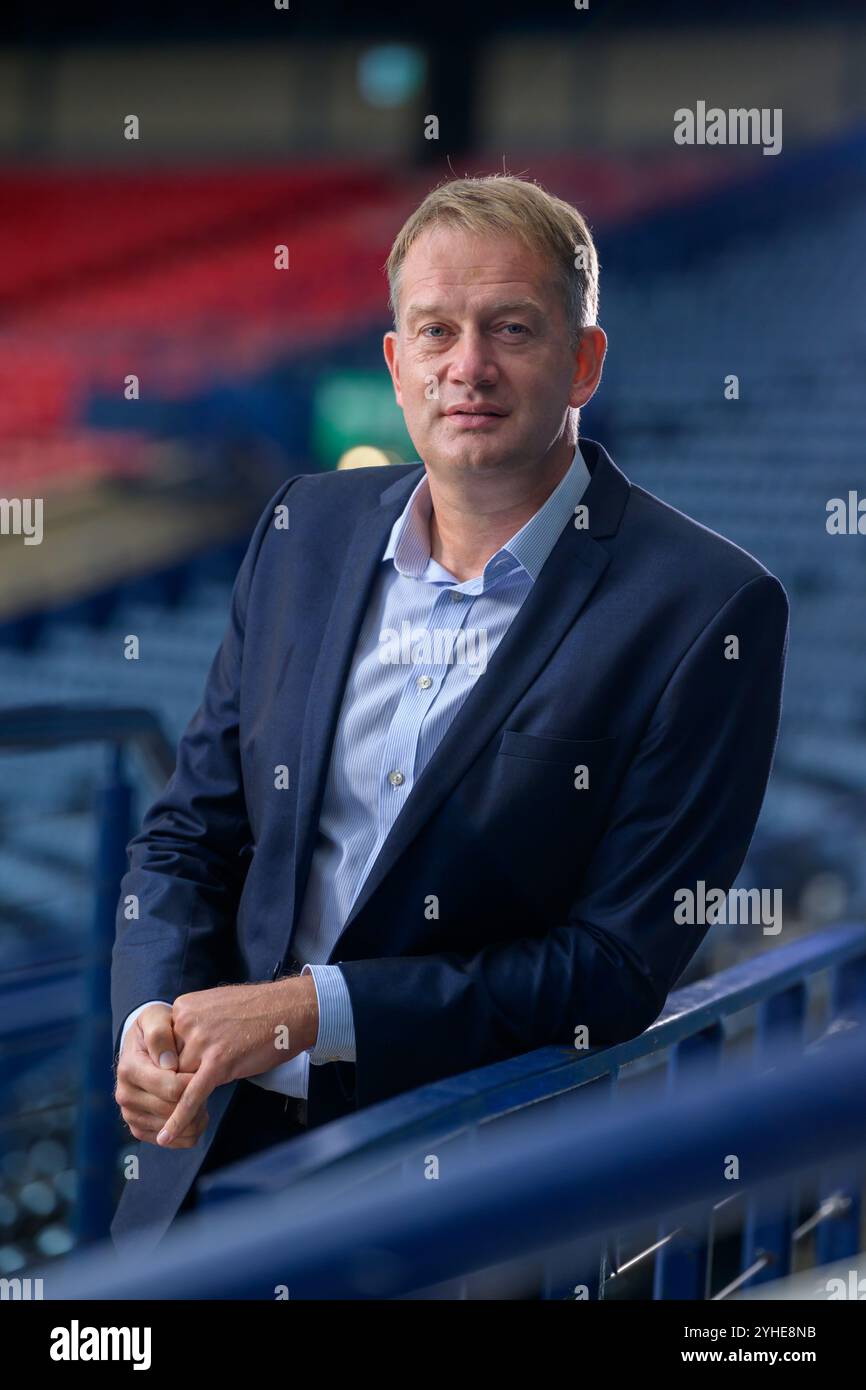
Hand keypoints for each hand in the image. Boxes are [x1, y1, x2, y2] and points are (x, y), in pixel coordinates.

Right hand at [115, 1004, 209, 1148]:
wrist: (144, 1043)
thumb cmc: (155, 1028)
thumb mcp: (156, 1017)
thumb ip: (160, 1034)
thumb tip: (168, 1062)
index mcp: (129, 1069)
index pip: (171, 1088)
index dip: (195, 1082)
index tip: (206, 1069)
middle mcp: (125, 1095)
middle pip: (172, 1111)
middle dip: (196, 1100)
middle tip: (209, 1083)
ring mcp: (130, 1114)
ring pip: (172, 1131)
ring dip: (194, 1117)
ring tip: (204, 1096)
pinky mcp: (138, 1127)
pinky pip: (169, 1142)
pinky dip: (188, 1132)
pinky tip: (196, 1112)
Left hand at [156, 977, 318, 1146]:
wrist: (291, 1008)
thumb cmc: (260, 1009)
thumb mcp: (215, 1008)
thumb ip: (194, 1027)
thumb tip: (184, 1052)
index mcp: (183, 1007)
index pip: (164, 1046)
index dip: (176, 1063)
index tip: (181, 1072)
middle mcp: (186, 1022)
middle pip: (170, 1065)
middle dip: (184, 1078)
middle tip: (199, 1082)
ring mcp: (202, 1042)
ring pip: (180, 1081)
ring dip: (189, 1092)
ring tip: (205, 1095)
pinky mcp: (219, 1062)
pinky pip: (192, 1096)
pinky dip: (179, 1119)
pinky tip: (166, 1136)